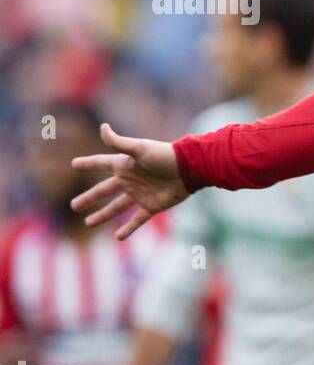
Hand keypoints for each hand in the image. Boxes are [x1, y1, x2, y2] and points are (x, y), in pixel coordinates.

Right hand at [71, 123, 188, 239]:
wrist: (190, 169)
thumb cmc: (164, 156)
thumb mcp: (139, 148)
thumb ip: (119, 142)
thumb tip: (102, 127)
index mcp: (125, 165)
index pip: (101, 163)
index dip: (88, 164)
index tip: (74, 164)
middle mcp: (130, 180)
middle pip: (104, 190)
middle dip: (89, 198)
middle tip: (74, 206)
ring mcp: (140, 194)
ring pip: (117, 207)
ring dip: (103, 215)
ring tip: (88, 223)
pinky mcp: (152, 206)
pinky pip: (137, 219)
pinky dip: (128, 228)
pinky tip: (118, 237)